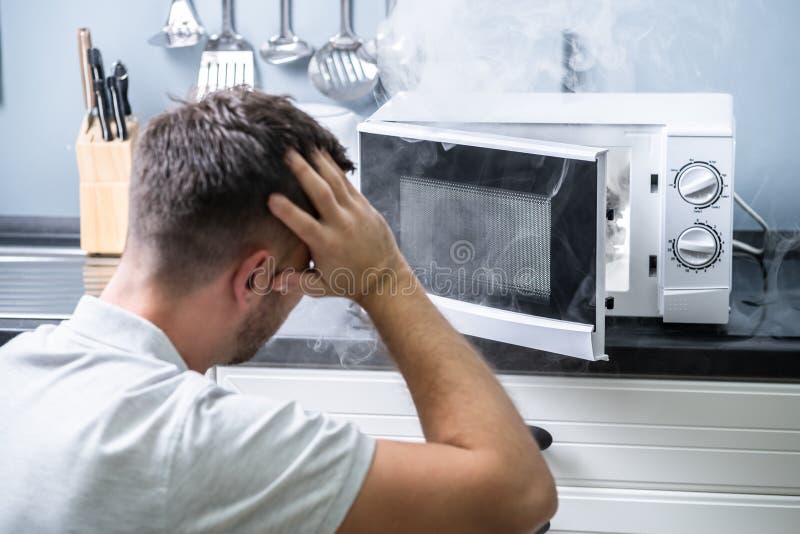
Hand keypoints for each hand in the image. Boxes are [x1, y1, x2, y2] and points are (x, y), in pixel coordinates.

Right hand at [268, 149, 413, 305]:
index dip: (287, 211)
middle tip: (288, 153)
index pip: (303, 224)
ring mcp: (355, 212)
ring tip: (305, 144)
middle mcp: (341, 224)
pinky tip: (324, 154)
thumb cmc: (349, 283)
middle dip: (304, 172)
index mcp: (327, 244)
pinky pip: (348, 183)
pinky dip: (335, 168)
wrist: (385, 279)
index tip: (271, 197)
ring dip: (320, 162)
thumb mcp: (320, 287)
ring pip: (336, 182)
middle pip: (321, 193)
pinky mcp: (365, 206)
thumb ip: (295, 282)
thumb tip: (268, 282)